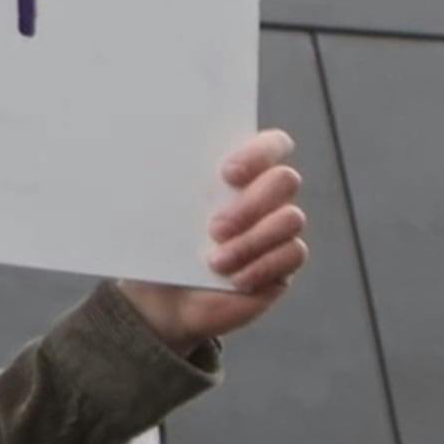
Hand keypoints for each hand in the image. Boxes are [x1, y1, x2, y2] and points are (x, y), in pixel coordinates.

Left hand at [116, 130, 307, 352]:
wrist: (159, 299)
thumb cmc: (157, 246)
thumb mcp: (152, 215)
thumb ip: (162, 187)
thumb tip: (151, 164)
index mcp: (237, 173)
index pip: (271, 145)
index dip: (259, 152)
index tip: (227, 173)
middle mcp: (264, 196)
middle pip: (285, 180)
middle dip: (251, 203)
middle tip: (215, 227)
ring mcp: (278, 229)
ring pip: (290, 219)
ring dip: (252, 241)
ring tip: (215, 261)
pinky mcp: (283, 262)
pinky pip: (292, 255)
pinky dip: (261, 266)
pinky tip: (234, 278)